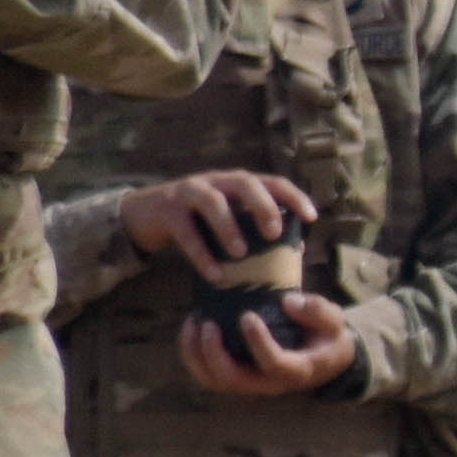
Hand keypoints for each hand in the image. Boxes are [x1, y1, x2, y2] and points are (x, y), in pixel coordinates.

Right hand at [119, 170, 320, 273]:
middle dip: (262, 205)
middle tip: (274, 233)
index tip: (312, 217)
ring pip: (212, 201)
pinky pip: (186, 232)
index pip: (271, 181)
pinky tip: (215, 275)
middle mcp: (215, 181)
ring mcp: (189, 192)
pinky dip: (201, 254)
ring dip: (229, 227)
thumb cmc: (198, 220)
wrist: (145, 215)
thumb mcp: (228, 220)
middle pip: (244, 182)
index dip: (294, 196)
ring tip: (241, 253)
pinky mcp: (167, 211)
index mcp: (236, 183)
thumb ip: (256, 229)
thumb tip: (296, 248)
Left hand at [181, 290, 363, 396]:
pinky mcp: (240, 377)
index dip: (257, 342)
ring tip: (193, 323)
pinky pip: (208, 374)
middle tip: (207, 323)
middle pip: (232, 380)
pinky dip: (193, 355)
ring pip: (214, 381)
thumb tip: (287, 302)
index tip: (247, 316)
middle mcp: (270, 384)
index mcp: (297, 370)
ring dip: (196, 356)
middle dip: (213, 353)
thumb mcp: (335, 320)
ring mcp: (252, 383)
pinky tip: (192, 328)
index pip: (273, 363)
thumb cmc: (329, 337)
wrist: (328, 358)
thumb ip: (317, 310)